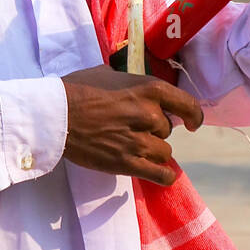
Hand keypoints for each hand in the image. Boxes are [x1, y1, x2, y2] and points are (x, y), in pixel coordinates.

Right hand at [60, 64, 202, 186]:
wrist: (56, 115)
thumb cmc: (77, 90)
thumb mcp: (109, 74)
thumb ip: (130, 83)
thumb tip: (138, 88)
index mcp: (149, 89)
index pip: (187, 104)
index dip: (194, 115)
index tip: (193, 123)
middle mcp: (150, 114)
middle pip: (167, 129)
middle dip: (154, 130)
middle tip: (132, 128)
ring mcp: (140, 141)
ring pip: (163, 152)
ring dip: (152, 150)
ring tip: (132, 147)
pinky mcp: (128, 163)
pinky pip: (160, 174)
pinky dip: (164, 175)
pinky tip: (162, 174)